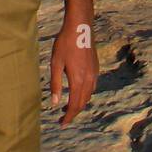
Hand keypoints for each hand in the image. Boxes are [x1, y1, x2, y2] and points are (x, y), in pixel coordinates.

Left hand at [49, 0, 97, 125]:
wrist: (80, 27)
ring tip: (67, 107)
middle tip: (62, 119)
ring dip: (79, 103)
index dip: (68, 117)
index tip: (61, 124)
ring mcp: (94, 73)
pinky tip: (77, 92)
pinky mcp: (95, 67)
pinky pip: (92, 87)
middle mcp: (89, 79)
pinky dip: (84, 94)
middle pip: (82, 103)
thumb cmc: (65, 43)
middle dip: (73, 113)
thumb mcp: (56, 63)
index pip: (74, 105)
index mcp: (78, 80)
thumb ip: (55, 84)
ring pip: (88, 95)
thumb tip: (55, 103)